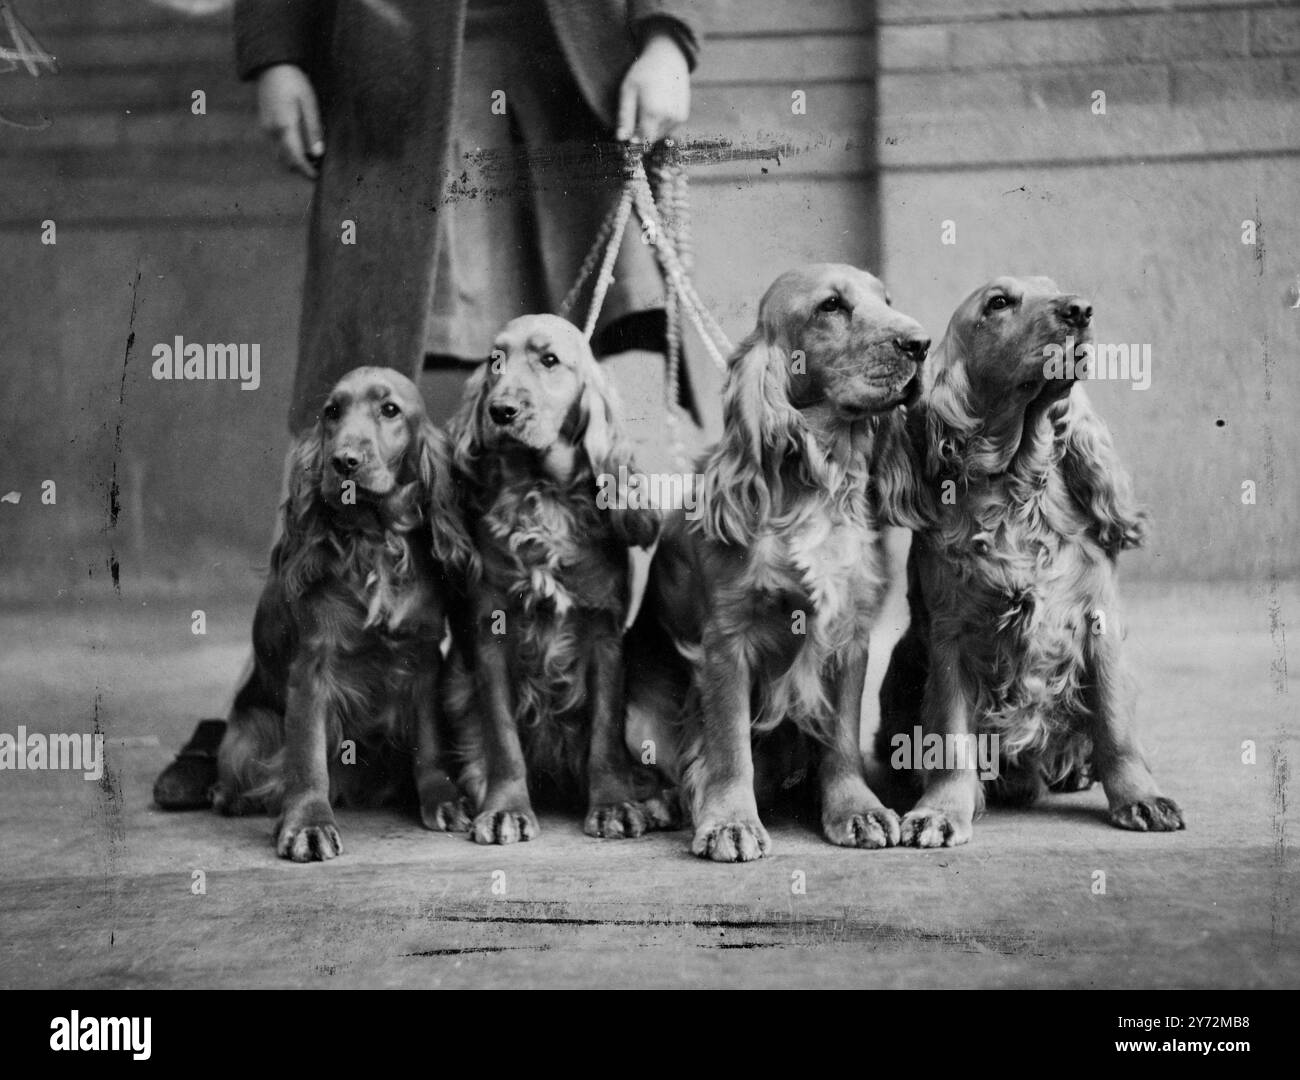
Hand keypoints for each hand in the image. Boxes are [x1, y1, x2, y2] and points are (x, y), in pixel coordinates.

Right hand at [257, 63, 322, 179]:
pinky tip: (302, 147)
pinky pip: (277, 146)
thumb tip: (318, 153)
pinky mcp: (265, 125)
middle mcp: (271, 131)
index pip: (296, 158)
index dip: (307, 171)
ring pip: (280, 155)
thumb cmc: (293, 81)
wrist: (270, 65)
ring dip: (294, 162)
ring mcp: (266, 129)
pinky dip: (288, 152)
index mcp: (284, 126)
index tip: (318, 177)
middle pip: (286, 161)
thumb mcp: (309, 102)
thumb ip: (313, 128)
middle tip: (318, 170)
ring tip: (312, 159)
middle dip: (301, 169)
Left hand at [616, 31, 689, 144]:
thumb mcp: (628, 91)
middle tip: (637, 114)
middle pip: (651, 138)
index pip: (643, 140)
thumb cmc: (644, 72)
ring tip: (648, 106)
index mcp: (654, 112)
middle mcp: (669, 117)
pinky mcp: (683, 116)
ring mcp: (678, 118)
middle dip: (642, 133)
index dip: (634, 140)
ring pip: (660, 134)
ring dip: (651, 127)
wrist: (668, 58)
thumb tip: (621, 139)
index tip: (628, 134)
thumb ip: (625, 117)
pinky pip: (668, 128)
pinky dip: (661, 123)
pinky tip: (657, 106)